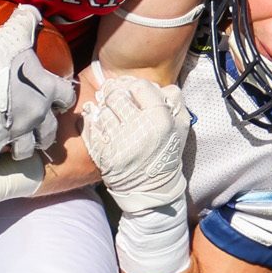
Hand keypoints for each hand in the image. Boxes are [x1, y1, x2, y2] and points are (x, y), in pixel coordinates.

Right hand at [0, 5, 75, 170]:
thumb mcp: (16, 33)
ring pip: (28, 149)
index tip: (60, 103)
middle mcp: (38, 113)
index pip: (67, 98)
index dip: (65, 101)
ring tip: (18, 150)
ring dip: (24, 150)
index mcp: (47, 89)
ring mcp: (19, 128)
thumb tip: (31, 9)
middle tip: (40, 133)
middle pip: (50, 132)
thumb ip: (27, 21)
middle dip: (47, 134)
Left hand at [81, 74, 189, 211]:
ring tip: (111, 116)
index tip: (131, 92)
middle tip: (115, 99)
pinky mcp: (103, 154)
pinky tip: (100, 126)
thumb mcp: (181, 124)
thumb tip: (156, 85)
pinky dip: (91, 123)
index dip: (133, 86)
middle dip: (114, 94)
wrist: (151, 188)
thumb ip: (173, 98)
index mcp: (161, 120)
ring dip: (104, 109)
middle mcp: (140, 129)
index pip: (140, 86)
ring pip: (102, 110)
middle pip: (116, 95)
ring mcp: (119, 142)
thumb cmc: (166, 151)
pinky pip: (90, 127)